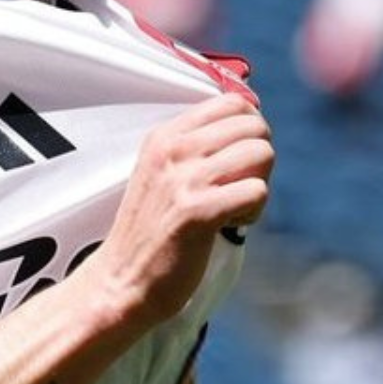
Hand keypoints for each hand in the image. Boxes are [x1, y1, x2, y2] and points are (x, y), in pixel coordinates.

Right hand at [88, 94, 273, 327]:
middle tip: (237, 187)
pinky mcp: (197, 211)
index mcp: (165, 134)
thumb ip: (198, 147)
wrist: (120, 281)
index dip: (250, 130)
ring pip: (262, 153)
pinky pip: (257, 191)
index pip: (233, 102)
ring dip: (258, 184)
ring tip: (233, 207)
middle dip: (259, 159)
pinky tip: (229, 225)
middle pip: (255, 126)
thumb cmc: (152, 230)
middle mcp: (173, 149)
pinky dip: (254, 212)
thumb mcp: (164, 173)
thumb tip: (253, 125)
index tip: (237, 161)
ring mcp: (183, 179)